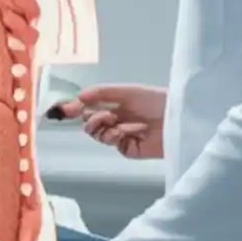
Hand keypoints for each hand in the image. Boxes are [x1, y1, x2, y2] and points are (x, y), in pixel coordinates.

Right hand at [46, 83, 165, 158]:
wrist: (179, 118)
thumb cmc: (157, 100)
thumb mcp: (127, 91)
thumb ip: (101, 93)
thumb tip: (78, 96)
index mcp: (114, 105)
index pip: (87, 107)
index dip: (73, 108)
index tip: (62, 109)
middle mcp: (115, 120)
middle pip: (88, 122)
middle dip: (90, 117)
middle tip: (101, 113)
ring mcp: (120, 136)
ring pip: (96, 134)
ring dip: (102, 125)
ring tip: (117, 120)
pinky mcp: (128, 149)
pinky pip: (112, 143)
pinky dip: (117, 135)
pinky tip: (130, 130)